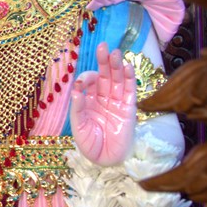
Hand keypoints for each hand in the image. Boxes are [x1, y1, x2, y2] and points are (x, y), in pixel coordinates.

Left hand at [70, 42, 136, 165]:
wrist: (105, 159)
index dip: (86, 79)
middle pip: (105, 75)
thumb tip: (76, 89)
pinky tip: (127, 67)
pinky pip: (130, 91)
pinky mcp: (129, 108)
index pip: (89, 82)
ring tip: (115, 52)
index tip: (82, 83)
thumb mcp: (79, 126)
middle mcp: (103, 98)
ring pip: (118, 80)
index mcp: (89, 100)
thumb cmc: (89, 144)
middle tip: (103, 46)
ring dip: (117, 66)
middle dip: (104, 61)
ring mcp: (117, 102)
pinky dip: (129, 79)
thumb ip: (78, 108)